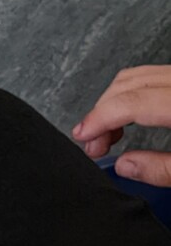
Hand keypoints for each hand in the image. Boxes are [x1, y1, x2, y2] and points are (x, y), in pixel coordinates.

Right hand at [73, 65, 170, 185]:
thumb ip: (161, 169)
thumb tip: (125, 166)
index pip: (131, 102)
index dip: (100, 119)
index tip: (83, 137)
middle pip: (127, 85)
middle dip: (101, 112)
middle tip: (93, 144)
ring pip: (136, 76)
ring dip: (112, 101)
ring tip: (107, 132)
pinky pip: (149, 76)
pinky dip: (131, 93)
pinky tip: (129, 115)